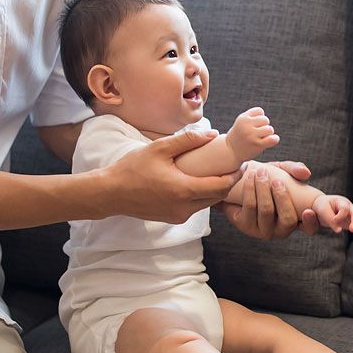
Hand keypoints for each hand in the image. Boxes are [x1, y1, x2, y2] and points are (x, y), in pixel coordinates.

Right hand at [107, 129, 242, 222]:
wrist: (110, 193)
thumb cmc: (132, 169)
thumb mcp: (159, 148)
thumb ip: (187, 140)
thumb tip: (212, 134)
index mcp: (183, 190)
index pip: (221, 186)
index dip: (235, 175)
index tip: (242, 163)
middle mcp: (184, 208)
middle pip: (218, 197)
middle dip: (229, 182)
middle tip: (234, 165)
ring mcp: (178, 215)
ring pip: (207, 203)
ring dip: (215, 189)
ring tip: (218, 171)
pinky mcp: (173, 218)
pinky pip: (195, 207)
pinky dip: (202, 195)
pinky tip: (199, 181)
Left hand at [221, 161, 319, 239]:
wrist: (239, 185)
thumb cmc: (268, 180)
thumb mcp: (283, 172)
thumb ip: (295, 170)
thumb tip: (305, 173)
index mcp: (297, 220)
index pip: (310, 229)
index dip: (311, 222)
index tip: (308, 211)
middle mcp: (282, 230)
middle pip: (287, 219)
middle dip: (281, 197)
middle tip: (276, 181)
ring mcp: (264, 231)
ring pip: (267, 211)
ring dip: (264, 189)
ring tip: (260, 173)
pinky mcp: (246, 226)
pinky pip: (250, 208)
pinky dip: (251, 190)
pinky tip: (250, 177)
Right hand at [225, 107, 279, 161]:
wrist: (231, 151)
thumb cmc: (239, 135)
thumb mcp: (242, 123)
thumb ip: (253, 118)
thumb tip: (268, 124)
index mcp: (243, 118)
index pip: (260, 111)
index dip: (259, 117)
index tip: (254, 124)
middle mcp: (246, 126)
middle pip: (265, 119)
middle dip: (264, 126)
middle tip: (257, 133)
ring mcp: (251, 135)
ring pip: (269, 129)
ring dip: (268, 133)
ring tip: (261, 137)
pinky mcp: (257, 144)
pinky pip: (272, 139)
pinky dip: (275, 139)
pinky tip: (272, 140)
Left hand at [312, 194, 352, 241]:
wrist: (323, 207)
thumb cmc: (323, 206)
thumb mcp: (323, 211)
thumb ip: (330, 220)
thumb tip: (339, 231)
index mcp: (341, 201)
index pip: (345, 208)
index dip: (340, 216)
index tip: (334, 220)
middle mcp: (349, 207)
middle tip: (351, 229)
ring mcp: (351, 215)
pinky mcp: (352, 222)